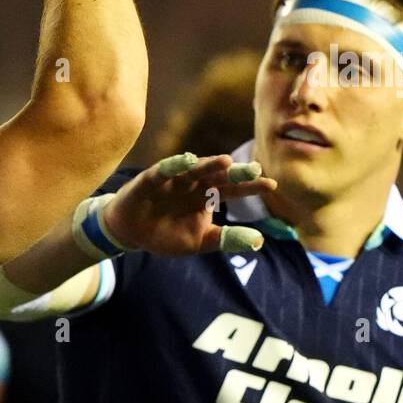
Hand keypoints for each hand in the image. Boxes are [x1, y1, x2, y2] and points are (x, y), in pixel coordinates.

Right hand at [102, 153, 276, 254]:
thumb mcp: (199, 241)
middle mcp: (193, 183)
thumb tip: (260, 241)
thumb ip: (226, 239)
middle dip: (235, 172)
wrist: (130, 233)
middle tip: (254, 169)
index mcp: (207, 196)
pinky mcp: (151, 179)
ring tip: (225, 161)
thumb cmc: (166, 234)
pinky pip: (163, 170)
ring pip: (194, 169)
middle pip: (218, 175)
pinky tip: (186, 161)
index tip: (272, 185)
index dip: (250, 186)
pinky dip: (173, 165)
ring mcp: (173, 179)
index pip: (233, 190)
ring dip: (208, 164)